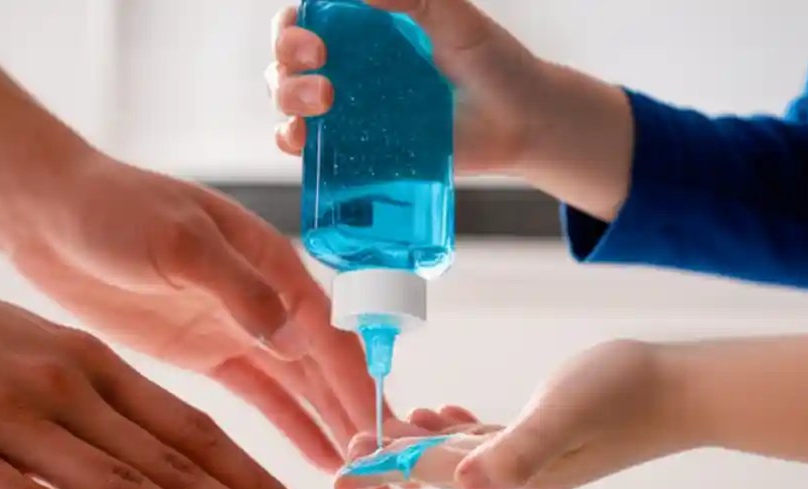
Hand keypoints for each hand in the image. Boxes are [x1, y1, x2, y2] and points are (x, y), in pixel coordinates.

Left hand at [7, 156, 390, 488]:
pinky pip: (264, 397)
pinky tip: (322, 462)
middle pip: (330, 369)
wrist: (50, 215)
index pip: (334, 336)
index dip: (361, 388)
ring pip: (305, 390)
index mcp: (273, 265)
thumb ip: (237, 288)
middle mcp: (269, 300)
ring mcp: (240, 329)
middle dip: (364, 422)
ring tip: (371, 482)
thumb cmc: (115, 211)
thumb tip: (295, 337)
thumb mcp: (178, 240)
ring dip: (339, 432)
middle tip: (396, 478)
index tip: (384, 438)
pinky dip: (296, 428)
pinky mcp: (207, 353)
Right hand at [266, 0, 544, 174]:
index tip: (315, 38)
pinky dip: (292, 142)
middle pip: (286, 59)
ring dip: (287, 98)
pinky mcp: (359, 150)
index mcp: (363, 29)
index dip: (293, 26)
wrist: (521, 122)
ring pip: (288, 100)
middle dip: (286, 61)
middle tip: (319, 68)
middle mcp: (348, 67)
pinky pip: (309, 147)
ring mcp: (350, 110)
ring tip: (321, 104)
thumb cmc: (492, 62)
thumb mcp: (458, 20)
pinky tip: (301, 140)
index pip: (305, 19)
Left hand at [337, 341, 695, 488]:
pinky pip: (487, 439)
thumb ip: (517, 450)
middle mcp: (518, 470)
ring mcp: (533, 454)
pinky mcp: (547, 433)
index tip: (339, 471)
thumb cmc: (627, 394)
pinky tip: (445, 413)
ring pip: (459, 454)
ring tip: (386, 427)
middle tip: (350, 441)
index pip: (432, 473)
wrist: (684, 388)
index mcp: (514, 470)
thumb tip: (462, 483)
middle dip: (392, 456)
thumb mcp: (564, 415)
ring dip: (420, 443)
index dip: (383, 468)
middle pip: (438, 467)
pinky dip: (458, 430)